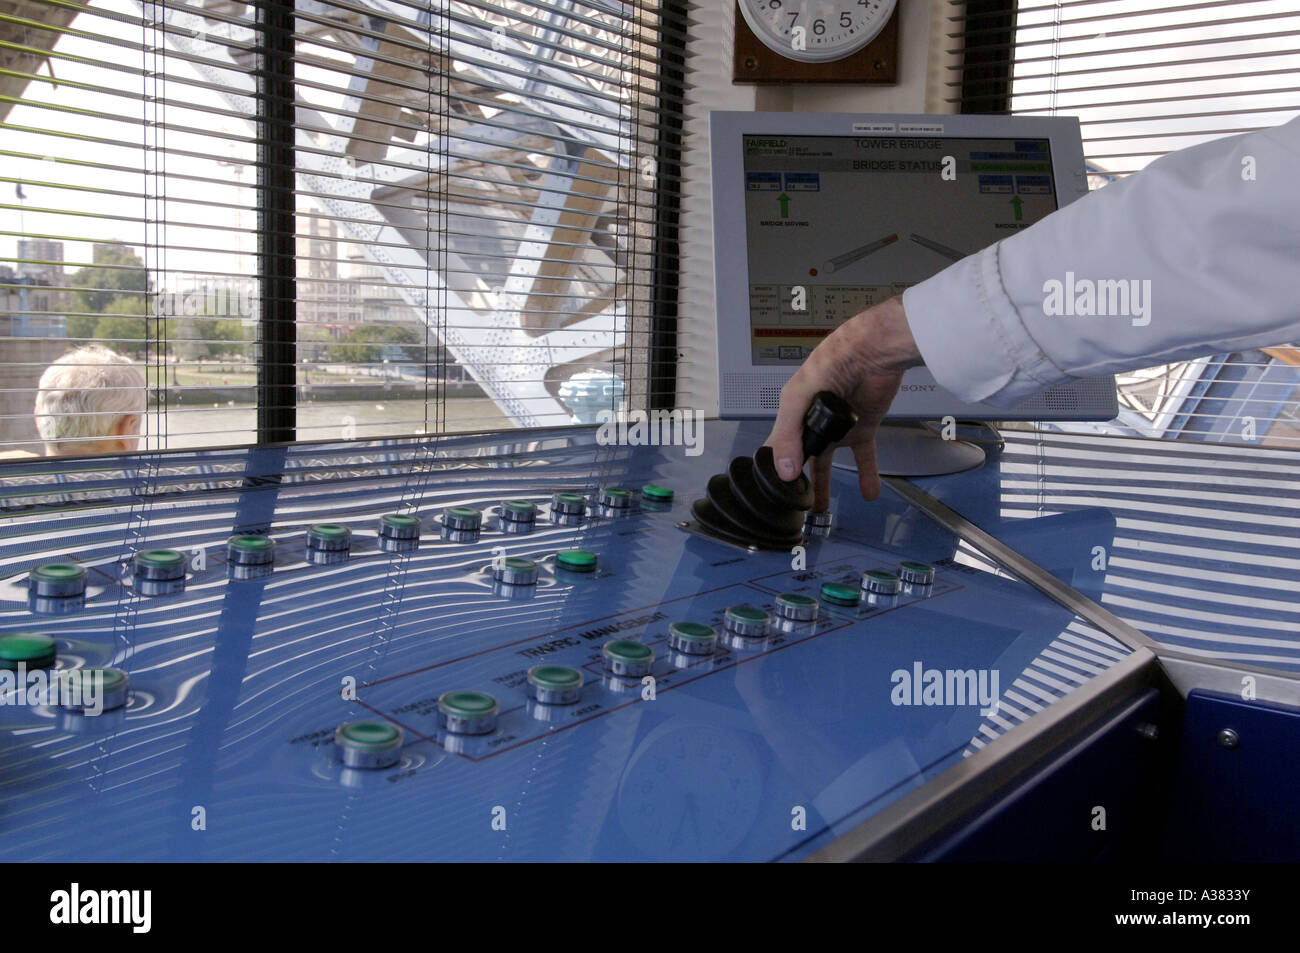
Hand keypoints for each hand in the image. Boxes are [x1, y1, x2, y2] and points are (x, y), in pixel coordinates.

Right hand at [763, 296, 922, 510]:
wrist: (873, 351)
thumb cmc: (832, 362)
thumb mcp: (799, 397)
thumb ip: (789, 434)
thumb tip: (784, 471)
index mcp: (793, 412)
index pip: (779, 445)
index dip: (776, 468)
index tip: (774, 492)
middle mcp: (813, 421)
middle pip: (803, 457)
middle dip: (797, 482)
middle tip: (794, 505)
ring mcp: (838, 426)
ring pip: (829, 461)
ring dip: (825, 484)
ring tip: (820, 507)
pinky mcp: (863, 427)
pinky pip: (863, 456)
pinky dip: (867, 475)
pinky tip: (869, 493)